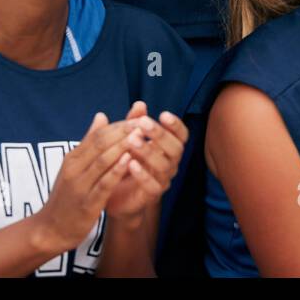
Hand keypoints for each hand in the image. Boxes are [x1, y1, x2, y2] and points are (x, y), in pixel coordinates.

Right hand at [33, 113, 138, 253]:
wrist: (51, 229)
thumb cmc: (67, 196)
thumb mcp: (74, 167)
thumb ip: (89, 143)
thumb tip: (101, 116)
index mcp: (73, 158)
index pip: (97, 135)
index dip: (119, 125)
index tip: (138, 118)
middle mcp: (74, 168)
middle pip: (100, 143)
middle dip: (123, 132)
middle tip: (144, 123)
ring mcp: (80, 186)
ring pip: (102, 161)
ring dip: (122, 146)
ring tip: (140, 136)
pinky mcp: (87, 204)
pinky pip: (104, 184)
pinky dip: (117, 171)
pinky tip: (130, 161)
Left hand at [103, 102, 188, 222]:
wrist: (118, 193)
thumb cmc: (128, 159)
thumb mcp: (129, 138)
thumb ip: (134, 122)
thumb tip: (139, 103)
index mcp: (169, 146)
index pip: (181, 135)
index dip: (176, 125)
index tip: (163, 114)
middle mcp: (171, 162)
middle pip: (175, 148)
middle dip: (160, 134)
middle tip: (144, 123)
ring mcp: (164, 179)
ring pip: (164, 165)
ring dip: (148, 151)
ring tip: (132, 140)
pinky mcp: (152, 195)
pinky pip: (153, 186)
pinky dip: (142, 174)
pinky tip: (130, 163)